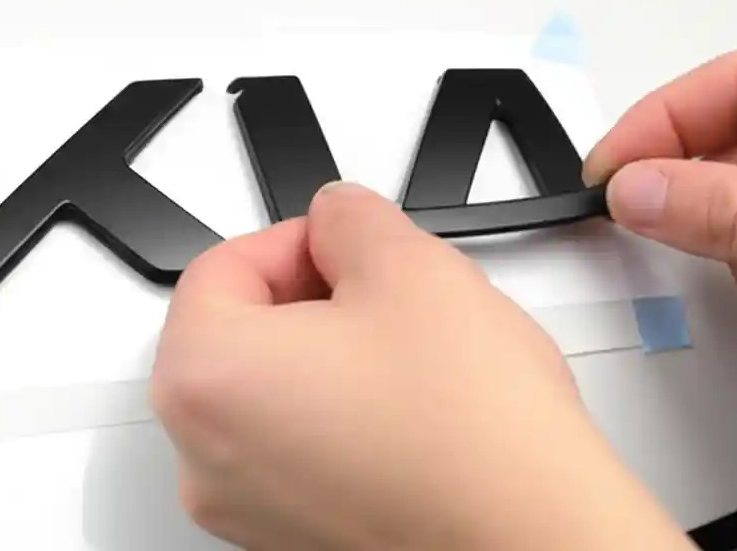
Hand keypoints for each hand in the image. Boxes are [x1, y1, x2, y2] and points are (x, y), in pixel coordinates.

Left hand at [152, 182, 691, 549]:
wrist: (533, 539)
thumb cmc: (471, 438)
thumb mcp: (410, 266)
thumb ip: (350, 218)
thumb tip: (338, 219)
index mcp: (205, 377)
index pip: (221, 268)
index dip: (296, 239)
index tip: (347, 243)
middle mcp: (203, 456)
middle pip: (238, 332)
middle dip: (312, 296)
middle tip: (385, 290)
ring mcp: (246, 506)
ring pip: (272, 392)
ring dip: (331, 356)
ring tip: (411, 354)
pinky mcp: (294, 536)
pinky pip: (299, 449)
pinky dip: (342, 417)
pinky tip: (413, 409)